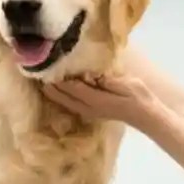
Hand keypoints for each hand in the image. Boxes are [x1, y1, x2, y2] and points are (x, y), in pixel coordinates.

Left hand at [42, 74, 163, 130]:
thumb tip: (88, 75)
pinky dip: (63, 98)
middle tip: (38, 75)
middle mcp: (88, 107)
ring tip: (44, 84)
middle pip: (65, 97)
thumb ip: (105, 81)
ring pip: (67, 103)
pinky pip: (72, 104)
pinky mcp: (92, 112)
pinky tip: (59, 93)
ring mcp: (89, 111)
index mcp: (95, 99)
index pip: (72, 88)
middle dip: (52, 88)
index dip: (59, 79)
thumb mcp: (123, 84)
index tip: (47, 69)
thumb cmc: (137, 96)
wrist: (145, 114)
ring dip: (55, 94)